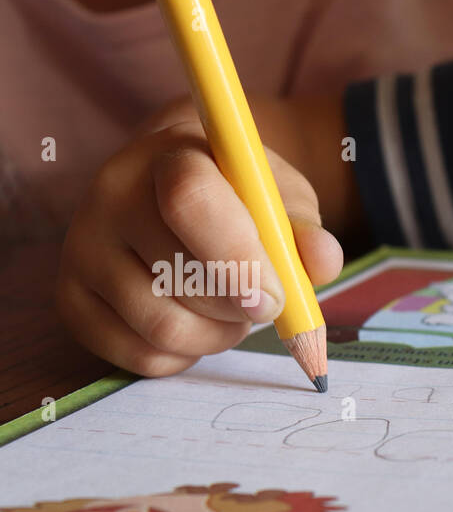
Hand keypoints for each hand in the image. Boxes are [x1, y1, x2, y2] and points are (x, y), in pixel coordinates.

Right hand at [55, 103, 343, 376]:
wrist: (182, 191)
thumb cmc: (243, 197)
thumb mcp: (283, 199)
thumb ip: (304, 230)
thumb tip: (321, 259)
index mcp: (171, 155)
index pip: (190, 200)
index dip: (238, 259)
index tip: (273, 297)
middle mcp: (111, 193)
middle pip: (180, 280)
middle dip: (240, 309)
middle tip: (261, 299)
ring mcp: (83, 247)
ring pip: (162, 326)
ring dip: (218, 336)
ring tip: (231, 311)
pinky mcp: (71, 297)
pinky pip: (140, 356)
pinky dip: (185, 356)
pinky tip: (196, 324)